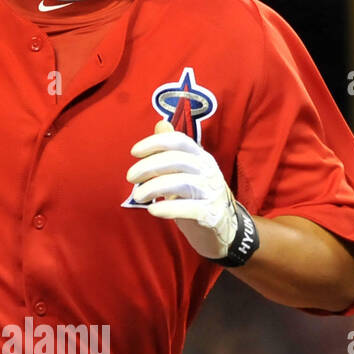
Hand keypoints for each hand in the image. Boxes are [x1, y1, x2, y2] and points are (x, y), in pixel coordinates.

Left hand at [125, 119, 239, 260]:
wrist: (223, 229)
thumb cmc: (197, 198)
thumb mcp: (185, 172)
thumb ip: (172, 151)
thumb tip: (160, 124)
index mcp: (201, 157)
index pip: (179, 141)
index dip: (156, 143)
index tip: (134, 152)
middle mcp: (209, 171)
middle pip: (177, 161)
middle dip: (149, 167)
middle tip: (131, 178)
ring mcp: (212, 193)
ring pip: (182, 183)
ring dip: (154, 188)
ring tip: (138, 197)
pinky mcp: (212, 214)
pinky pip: (190, 208)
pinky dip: (169, 208)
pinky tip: (153, 210)